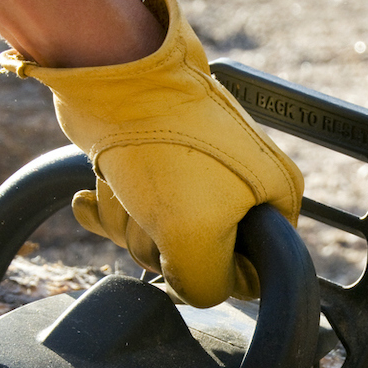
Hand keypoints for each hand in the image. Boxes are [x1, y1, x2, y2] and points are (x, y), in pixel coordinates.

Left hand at [0, 0, 303, 307]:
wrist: (111, 77)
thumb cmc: (163, 149)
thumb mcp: (197, 238)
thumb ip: (207, 285)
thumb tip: (193, 290)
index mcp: (275, 197)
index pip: (252, 273)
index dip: (212, 273)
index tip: (186, 248)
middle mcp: (244, 186)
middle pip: (199, 257)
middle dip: (157, 242)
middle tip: (152, 207)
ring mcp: (198, 175)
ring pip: (159, 237)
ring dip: (127, 221)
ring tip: (123, 185)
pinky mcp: (157, 165)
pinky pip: (133, 213)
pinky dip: (107, 207)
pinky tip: (92, 192)